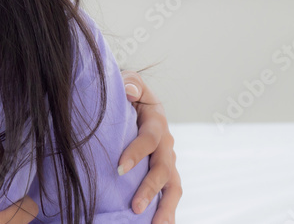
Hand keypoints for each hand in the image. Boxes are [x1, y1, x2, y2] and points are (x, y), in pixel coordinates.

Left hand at [118, 70, 182, 222]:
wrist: (133, 99)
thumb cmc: (126, 92)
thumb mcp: (128, 82)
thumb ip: (129, 84)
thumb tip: (129, 92)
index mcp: (156, 120)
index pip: (149, 139)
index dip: (136, 153)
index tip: (120, 168)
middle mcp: (166, 143)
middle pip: (163, 169)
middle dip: (150, 189)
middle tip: (135, 207)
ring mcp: (168, 160)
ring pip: (173, 188)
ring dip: (165, 209)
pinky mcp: (165, 173)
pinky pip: (169, 195)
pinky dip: (167, 212)